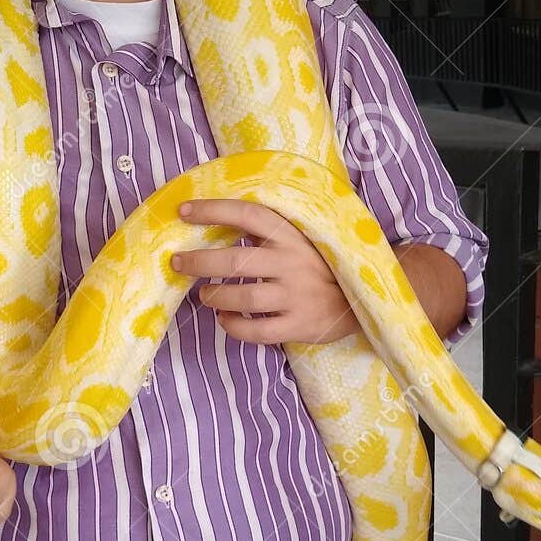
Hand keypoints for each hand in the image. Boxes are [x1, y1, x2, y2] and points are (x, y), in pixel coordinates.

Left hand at [171, 198, 360, 345]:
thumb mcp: (302, 237)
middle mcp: (292, 263)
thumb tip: (218, 218)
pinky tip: (224, 318)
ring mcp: (296, 296)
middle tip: (178, 262)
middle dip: (199, 262)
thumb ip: (269, 230)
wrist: (363, 299)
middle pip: (235, 261)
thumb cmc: (321, 265)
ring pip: (242, 297)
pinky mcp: (298, 325)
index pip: (248, 215)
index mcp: (292, 235)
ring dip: (214, 296)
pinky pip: (256, 330)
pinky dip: (233, 326)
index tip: (184, 211)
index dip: (214, 210)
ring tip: (204, 295)